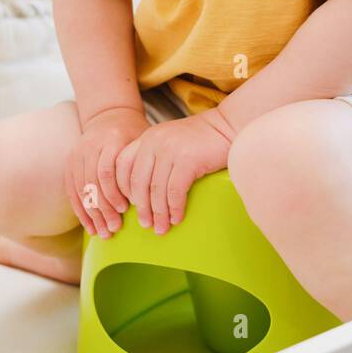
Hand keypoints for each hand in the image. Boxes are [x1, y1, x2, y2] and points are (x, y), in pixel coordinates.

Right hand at [64, 105, 148, 237]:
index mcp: (111, 139)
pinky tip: (90, 226)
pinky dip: (81, 210)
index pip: (107, 171)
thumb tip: (160, 196)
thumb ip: (145, 163)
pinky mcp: (70, 163)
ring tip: (104, 232)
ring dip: (92, 214)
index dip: (115, 194)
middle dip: (103, 209)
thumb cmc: (133, 132)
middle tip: (114, 229)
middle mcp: (90, 146)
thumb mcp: (142, 140)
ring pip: (80, 190)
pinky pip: (72, 191)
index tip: (126, 210)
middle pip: (92, 183)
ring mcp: (77, 154)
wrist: (110, 115)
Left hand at [115, 107, 234, 234]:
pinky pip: (175, 192)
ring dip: (159, 213)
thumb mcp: (171, 140)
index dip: (123, 188)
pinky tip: (177, 218)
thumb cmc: (203, 138)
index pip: (122, 165)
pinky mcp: (187, 160)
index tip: (130, 206)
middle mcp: (154, 141)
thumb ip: (155, 156)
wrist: (229, 125)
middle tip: (146, 225)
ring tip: (162, 228)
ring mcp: (170, 150)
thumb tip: (144, 193)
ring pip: (156, 190)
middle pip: (138, 182)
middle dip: (142, 208)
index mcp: (147, 137)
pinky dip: (174, 208)